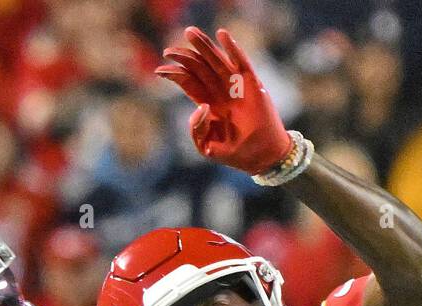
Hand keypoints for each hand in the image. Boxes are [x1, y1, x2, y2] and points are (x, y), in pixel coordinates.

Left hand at [157, 26, 293, 175]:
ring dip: (203, 46)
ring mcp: (235, 85)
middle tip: (168, 50)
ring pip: (216, 60)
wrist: (261, 156)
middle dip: (184, 56)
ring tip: (190, 32)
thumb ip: (197, 130)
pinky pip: (241, 62)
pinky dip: (232, 48)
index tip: (160, 70)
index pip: (188, 82)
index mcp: (207, 103)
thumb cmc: (234, 152)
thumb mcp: (207, 147)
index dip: (174, 74)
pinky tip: (222, 35)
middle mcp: (219, 90)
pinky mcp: (252, 84)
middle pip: (199, 67)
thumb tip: (200, 107)